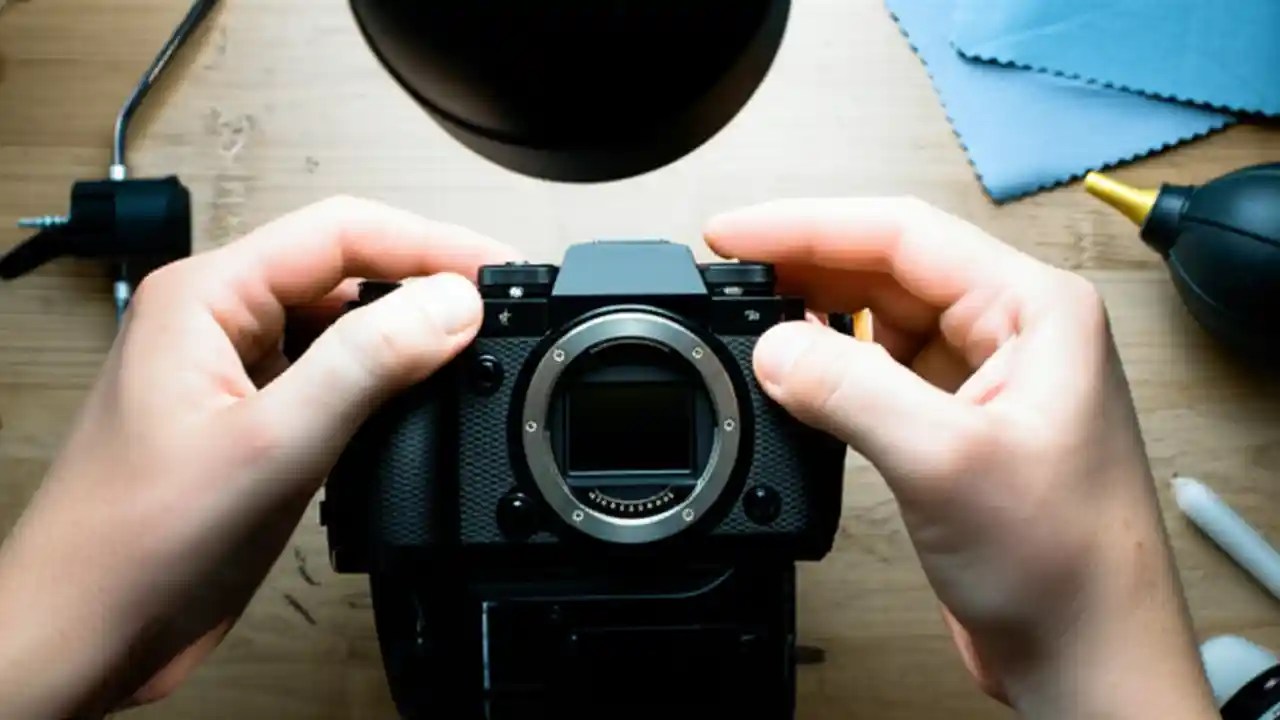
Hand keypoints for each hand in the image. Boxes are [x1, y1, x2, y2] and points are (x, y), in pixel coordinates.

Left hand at [0, 197, 516, 717]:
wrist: (84, 634)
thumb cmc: (136, 544)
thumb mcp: (273, 444)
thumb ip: (367, 364)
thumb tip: (451, 304)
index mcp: (205, 298)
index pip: (340, 233)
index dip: (430, 244)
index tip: (497, 271)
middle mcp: (217, 322)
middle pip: (342, 269)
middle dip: (422, 282)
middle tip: (496, 311)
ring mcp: (232, 372)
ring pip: (338, 324)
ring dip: (402, 333)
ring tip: (469, 351)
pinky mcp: (249, 420)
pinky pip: (327, 376)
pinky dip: (379, 382)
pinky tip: (415, 402)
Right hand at [706, 198, 1216, 719]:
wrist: (1086, 655)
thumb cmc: (1067, 565)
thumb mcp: (946, 462)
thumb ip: (851, 391)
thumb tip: (773, 346)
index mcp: (1034, 311)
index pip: (903, 234)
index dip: (807, 226)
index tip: (733, 235)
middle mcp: (1012, 333)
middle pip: (888, 268)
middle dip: (805, 265)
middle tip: (728, 272)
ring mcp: (984, 379)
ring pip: (880, 318)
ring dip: (816, 315)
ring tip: (750, 315)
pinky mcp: (956, 424)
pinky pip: (880, 371)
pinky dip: (831, 367)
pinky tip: (795, 374)